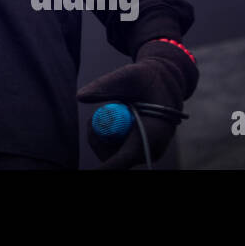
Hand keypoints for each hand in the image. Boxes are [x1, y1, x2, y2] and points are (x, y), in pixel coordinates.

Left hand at [76, 38, 197, 169]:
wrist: (165, 84)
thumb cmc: (147, 78)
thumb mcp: (127, 75)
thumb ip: (104, 85)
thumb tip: (79, 96)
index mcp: (152, 133)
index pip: (124, 158)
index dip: (108, 166)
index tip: (96, 170)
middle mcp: (150, 149)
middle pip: (114, 160)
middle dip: (98, 142)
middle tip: (92, 119)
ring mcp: (146, 152)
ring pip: (114, 158)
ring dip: (102, 139)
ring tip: (103, 115)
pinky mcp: (140, 151)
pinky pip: (118, 153)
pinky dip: (108, 140)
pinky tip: (110, 122)